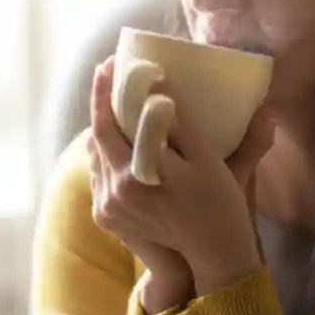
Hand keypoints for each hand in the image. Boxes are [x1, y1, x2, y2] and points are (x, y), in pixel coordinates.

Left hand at [87, 56, 275, 301]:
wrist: (213, 253)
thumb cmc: (219, 203)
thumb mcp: (206, 160)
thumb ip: (182, 123)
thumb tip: (163, 82)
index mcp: (133, 177)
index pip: (107, 124)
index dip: (105, 91)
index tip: (109, 62)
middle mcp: (113, 193)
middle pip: (97, 136)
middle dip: (103, 103)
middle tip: (112, 73)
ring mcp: (106, 207)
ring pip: (96, 155)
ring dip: (104, 127)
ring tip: (117, 101)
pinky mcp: (105, 217)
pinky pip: (99, 174)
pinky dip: (107, 152)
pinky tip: (120, 138)